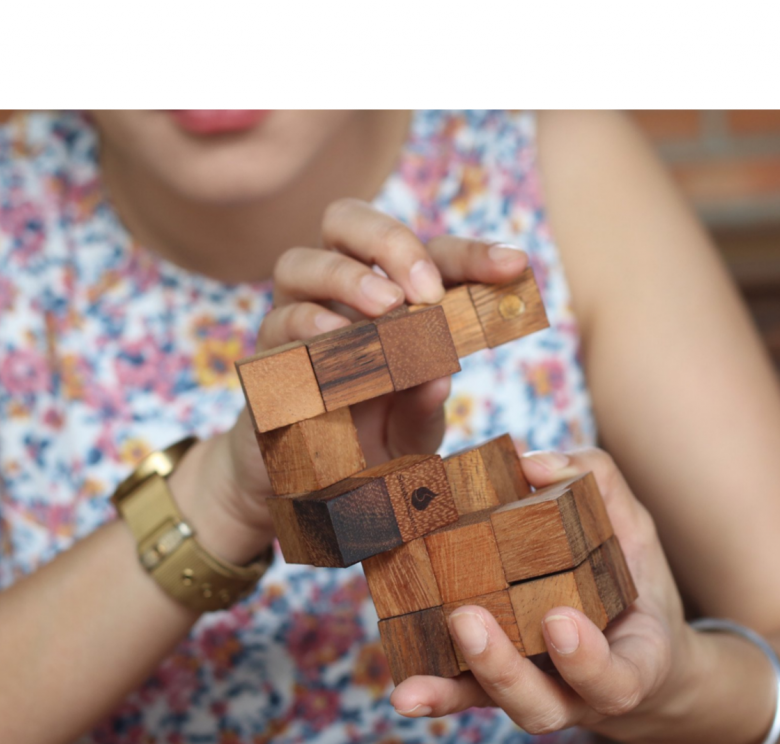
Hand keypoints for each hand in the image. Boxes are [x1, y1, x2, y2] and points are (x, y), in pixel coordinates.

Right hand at [175, 200, 530, 564]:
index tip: (514, 263)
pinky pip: (276, 324)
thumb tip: (440, 377)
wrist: (303, 487)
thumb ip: (427, 408)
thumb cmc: (370, 442)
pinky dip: (306, 325)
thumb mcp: (413, 432)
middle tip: (426, 289)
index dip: (473, 254)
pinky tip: (334, 341)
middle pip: (346, 221)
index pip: (431, 255)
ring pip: (300, 261)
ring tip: (388, 309)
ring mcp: (295, 317)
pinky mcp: (264, 356)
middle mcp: (338, 293)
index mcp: (391, 296)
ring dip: (347, 279)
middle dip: (391, 242)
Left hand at [389, 447, 702, 743]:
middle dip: (501, 667)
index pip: (616, 681)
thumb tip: (533, 464)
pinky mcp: (494, 687)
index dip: (587, 660)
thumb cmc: (630, 578)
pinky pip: (464, 696)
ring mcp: (534, 693)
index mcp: (628, 665)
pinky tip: (404, 693)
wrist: (629, 639)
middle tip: (468, 618)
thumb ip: (596, 486)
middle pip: (541, 705)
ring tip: (415, 674)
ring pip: (497, 705)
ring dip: (454, 687)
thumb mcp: (632, 527)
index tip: (559, 618)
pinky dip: (433, 695)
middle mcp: (578, 694)